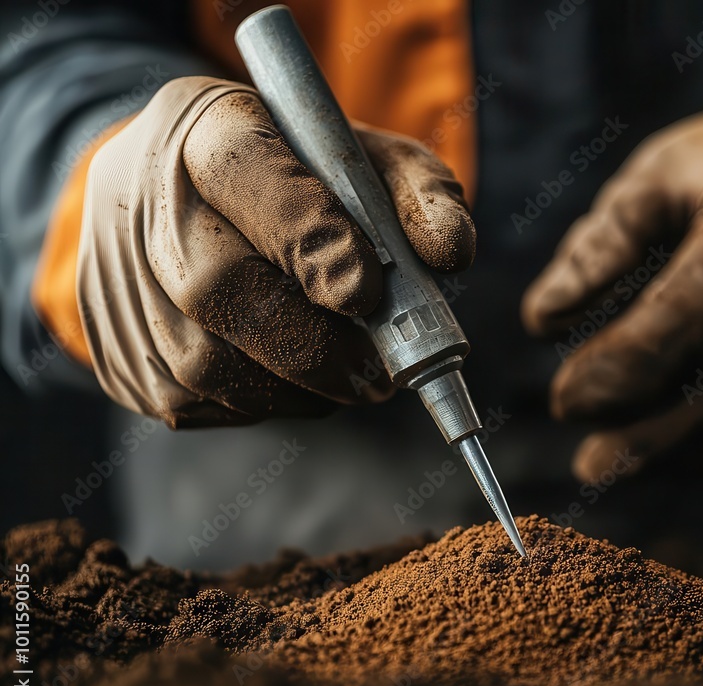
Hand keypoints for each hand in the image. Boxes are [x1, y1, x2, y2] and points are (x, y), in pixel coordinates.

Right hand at [79, 77, 474, 426]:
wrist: (184, 198)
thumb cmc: (295, 182)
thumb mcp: (367, 160)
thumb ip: (419, 193)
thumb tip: (449, 252)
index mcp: (209, 128)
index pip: (248, 176)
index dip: (309, 240)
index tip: (367, 294)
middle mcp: (143, 197)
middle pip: (216, 287)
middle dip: (313, 346)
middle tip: (378, 378)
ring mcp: (116, 276)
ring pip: (204, 362)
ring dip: (292, 387)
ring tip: (343, 378)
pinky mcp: (116, 345)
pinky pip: (191, 401)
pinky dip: (259, 403)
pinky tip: (289, 377)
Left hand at [522, 108, 702, 481]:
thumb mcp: (649, 182)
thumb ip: (596, 250)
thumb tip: (541, 319)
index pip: (697, 310)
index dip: (628, 366)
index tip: (564, 399)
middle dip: (655, 434)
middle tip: (589, 465)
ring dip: (689, 449)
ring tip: (621, 459)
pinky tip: (674, 447)